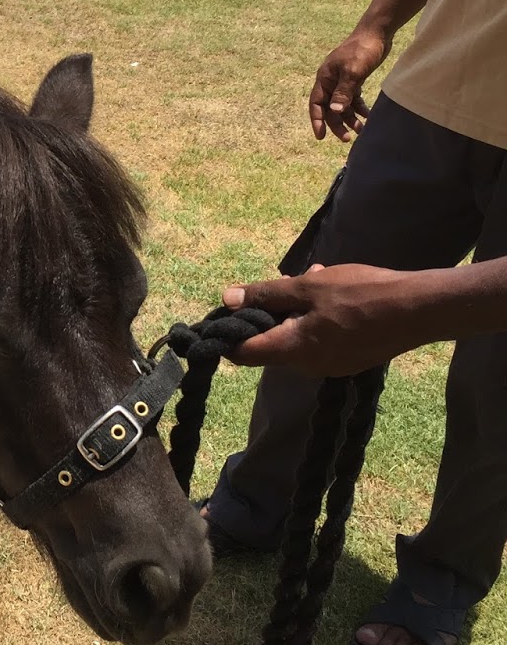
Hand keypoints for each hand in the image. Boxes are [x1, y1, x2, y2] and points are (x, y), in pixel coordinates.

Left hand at [222, 264, 423, 374]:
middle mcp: (307, 367)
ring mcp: (330, 367)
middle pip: (270, 344)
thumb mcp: (308, 286)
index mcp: (292, 350)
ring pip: (296, 339)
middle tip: (286, 282)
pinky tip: (335, 294)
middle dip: (271, 312)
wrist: (418, 311)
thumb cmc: (360, 294)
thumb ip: (267, 295)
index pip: (243, 354)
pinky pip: (318, 342)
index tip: (230, 312)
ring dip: (296, 310)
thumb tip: (227, 300)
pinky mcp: (347, 361)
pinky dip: (316, 320)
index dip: (229, 334)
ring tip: (316, 277)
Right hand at [307, 25, 388, 141]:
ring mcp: (342, 80)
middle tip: (347, 138)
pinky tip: (368, 116)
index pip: (316, 103)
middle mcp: (331, 81)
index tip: (321, 136)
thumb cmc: (362, 50)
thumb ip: (343, 92)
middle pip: (330, 107)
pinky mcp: (354, 79)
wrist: (377, 33)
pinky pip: (353, 98)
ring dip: (350, 118)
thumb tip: (334, 112)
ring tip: (361, 129)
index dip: (317, 120)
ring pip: (342, 105)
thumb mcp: (353, 72)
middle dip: (337, 123)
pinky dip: (359, 108)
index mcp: (325, 78)